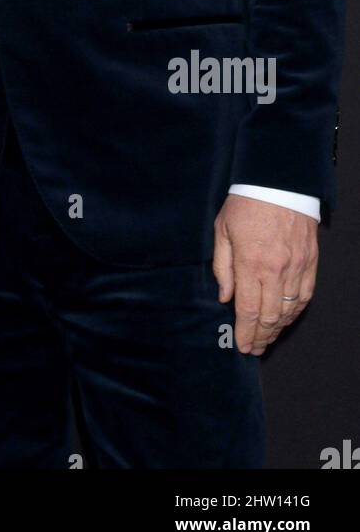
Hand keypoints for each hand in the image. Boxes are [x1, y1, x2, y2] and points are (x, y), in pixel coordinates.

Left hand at [212, 194, 317, 354]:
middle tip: (254, 349)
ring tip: (267, 338)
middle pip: (269, 316)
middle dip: (261, 337)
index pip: (247, 309)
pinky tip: (286, 318)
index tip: (241, 346)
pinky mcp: (310, 261)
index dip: (245, 332)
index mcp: (250, 262)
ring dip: (278, 328)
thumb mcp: (222, 230)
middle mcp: (274, 269)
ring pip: (289, 309)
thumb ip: (222, 267)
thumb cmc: (246, 204)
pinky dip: (295, 311)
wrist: (279, 182)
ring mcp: (295, 267)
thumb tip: (224, 297)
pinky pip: (305, 295)